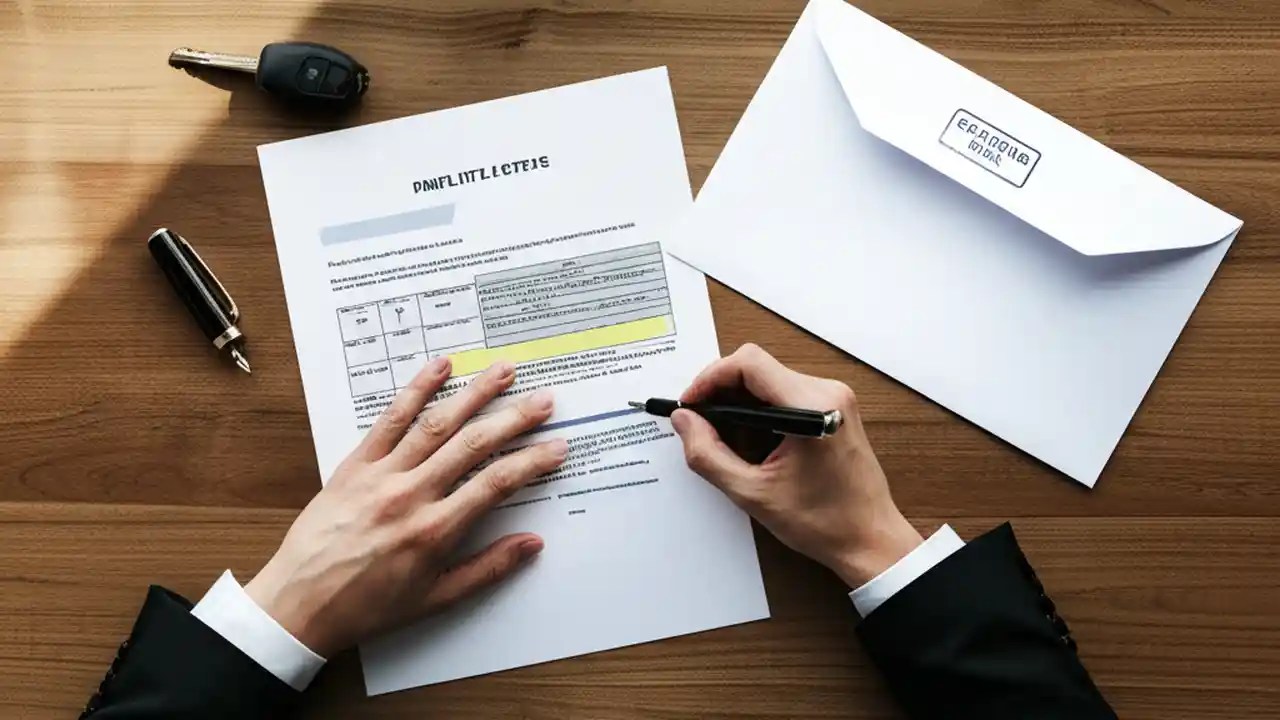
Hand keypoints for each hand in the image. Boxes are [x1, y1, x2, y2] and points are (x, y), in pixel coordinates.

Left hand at [244, 357, 566, 656]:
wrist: (300, 604)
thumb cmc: (368, 607)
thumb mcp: (435, 599)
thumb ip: (487, 569)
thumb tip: (532, 544)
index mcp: (435, 531)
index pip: (496, 484)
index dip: (532, 462)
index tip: (557, 446)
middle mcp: (412, 495)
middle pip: (474, 444)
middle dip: (514, 418)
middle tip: (545, 400)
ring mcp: (382, 475)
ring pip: (437, 424)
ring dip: (474, 394)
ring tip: (504, 372)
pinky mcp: (356, 464)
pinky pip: (390, 420)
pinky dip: (416, 390)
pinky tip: (439, 367)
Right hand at [670, 344, 921, 587]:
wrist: (870, 540)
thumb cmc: (824, 522)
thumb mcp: (753, 493)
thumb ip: (708, 455)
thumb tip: (684, 421)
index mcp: (811, 406)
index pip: (749, 363)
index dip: (710, 378)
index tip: (691, 405)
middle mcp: (827, 393)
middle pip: (757, 367)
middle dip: (721, 391)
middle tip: (700, 423)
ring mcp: (835, 398)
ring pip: (770, 379)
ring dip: (740, 401)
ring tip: (724, 436)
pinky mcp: (835, 408)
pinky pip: (786, 392)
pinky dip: (760, 408)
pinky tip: (751, 438)